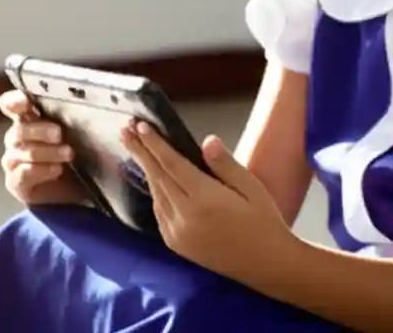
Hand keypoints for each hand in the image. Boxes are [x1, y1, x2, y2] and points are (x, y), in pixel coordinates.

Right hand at [0, 90, 87, 205]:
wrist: (78, 196)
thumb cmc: (79, 158)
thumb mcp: (83, 136)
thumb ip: (80, 119)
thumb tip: (101, 101)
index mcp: (30, 120)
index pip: (11, 105)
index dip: (14, 101)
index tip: (26, 102)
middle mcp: (17, 138)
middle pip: (19, 129)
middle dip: (40, 130)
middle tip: (60, 133)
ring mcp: (13, 161)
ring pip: (23, 152)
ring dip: (46, 151)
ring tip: (68, 154)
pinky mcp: (16, 183)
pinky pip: (23, 174)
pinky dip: (41, 170)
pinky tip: (56, 170)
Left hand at [121, 120, 298, 281]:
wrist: (267, 266)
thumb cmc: (264, 222)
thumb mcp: (252, 188)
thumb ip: (226, 164)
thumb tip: (207, 140)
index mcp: (204, 199)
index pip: (172, 164)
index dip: (154, 144)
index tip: (140, 126)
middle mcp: (184, 216)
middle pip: (157, 177)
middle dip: (141, 152)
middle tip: (125, 131)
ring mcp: (177, 233)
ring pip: (156, 194)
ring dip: (146, 170)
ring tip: (137, 149)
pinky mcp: (176, 245)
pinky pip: (159, 212)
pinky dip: (156, 192)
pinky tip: (155, 180)